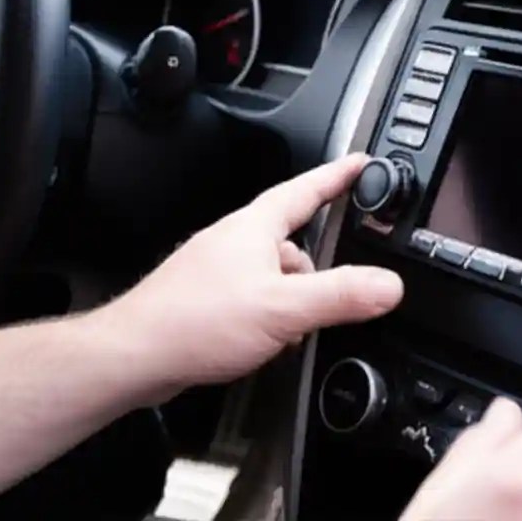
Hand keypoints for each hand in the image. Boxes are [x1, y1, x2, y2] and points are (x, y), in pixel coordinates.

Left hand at [85, 154, 403, 393]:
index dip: (337, 176)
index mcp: (254, 229)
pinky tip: (270, 342)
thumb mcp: (282, 309)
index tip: (360, 164)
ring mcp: (219, 270)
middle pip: (295, 238)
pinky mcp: (208, 300)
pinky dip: (271, 315)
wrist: (134, 357)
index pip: (306, 189)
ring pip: (274, 273)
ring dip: (293, 297)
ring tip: (296, 328)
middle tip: (338, 289)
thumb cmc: (193, 323)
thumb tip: (388, 285)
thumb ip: (339, 295)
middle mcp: (235, 242)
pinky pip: (255, 298)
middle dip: (320, 265)